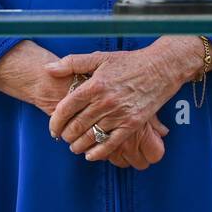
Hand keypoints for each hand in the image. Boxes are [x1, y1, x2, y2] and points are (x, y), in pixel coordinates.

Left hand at [0, 41, 169, 168]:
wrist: (163, 67)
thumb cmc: (131, 61)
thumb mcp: (101, 57)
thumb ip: (72, 62)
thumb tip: (48, 68)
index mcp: (94, 85)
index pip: (65, 109)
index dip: (55, 122)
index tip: (53, 128)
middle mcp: (105, 101)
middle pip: (75, 126)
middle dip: (65, 135)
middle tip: (63, 137)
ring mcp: (119, 114)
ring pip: (91, 137)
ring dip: (77, 145)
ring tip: (74, 146)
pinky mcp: (133, 123)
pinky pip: (111, 143)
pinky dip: (98, 152)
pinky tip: (90, 155)